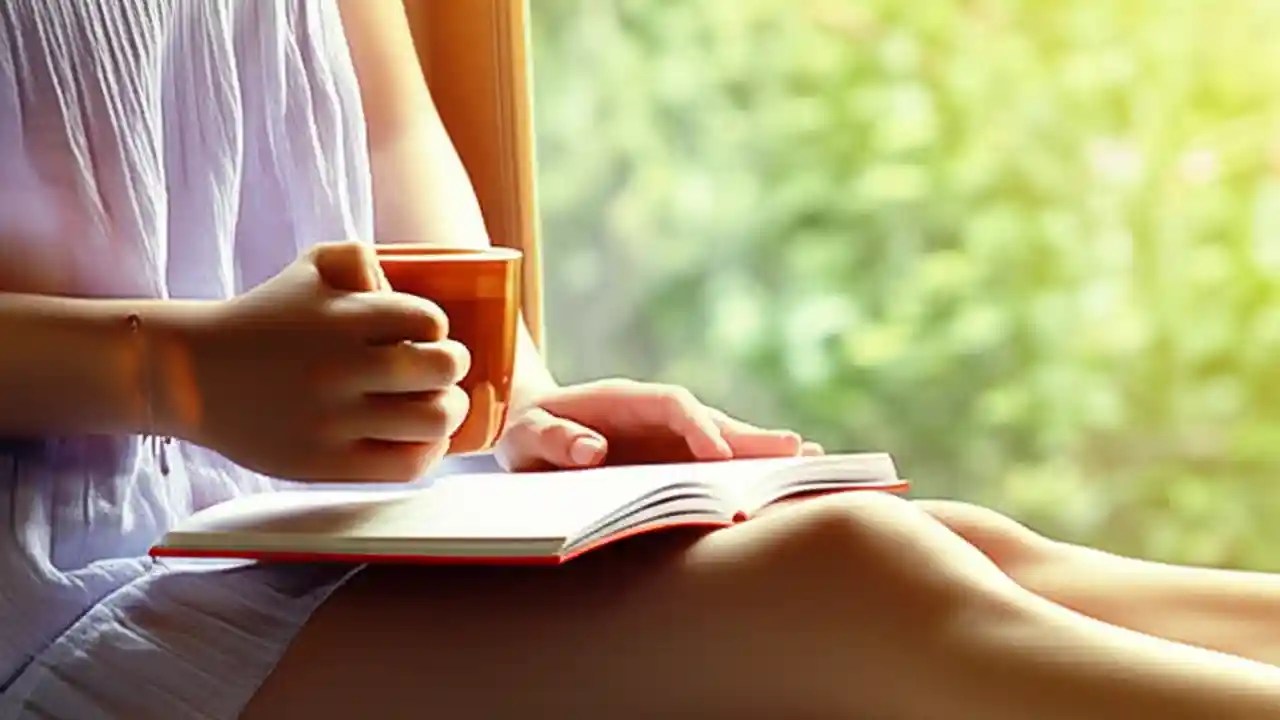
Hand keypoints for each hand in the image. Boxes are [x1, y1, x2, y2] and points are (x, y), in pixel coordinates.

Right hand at [168, 242, 469, 481]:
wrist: (193, 375)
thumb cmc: (263, 320)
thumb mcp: (307, 268)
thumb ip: (358, 257)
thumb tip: (401, 283)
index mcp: (340, 316)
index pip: (430, 321)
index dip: (437, 329)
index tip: (425, 337)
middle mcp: (340, 367)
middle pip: (443, 369)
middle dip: (453, 367)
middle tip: (442, 371)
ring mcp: (334, 420)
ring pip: (434, 421)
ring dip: (449, 412)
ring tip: (437, 406)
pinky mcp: (326, 464)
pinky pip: (407, 466)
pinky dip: (428, 452)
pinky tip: (418, 439)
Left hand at [494, 378, 821, 470]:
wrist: (530, 426)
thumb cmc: (527, 431)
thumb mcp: (526, 435)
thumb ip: (553, 439)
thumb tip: (590, 451)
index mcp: (623, 399)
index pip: (670, 405)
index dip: (696, 427)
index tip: (718, 454)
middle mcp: (656, 413)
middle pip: (710, 420)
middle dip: (750, 437)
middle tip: (796, 451)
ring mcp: (669, 436)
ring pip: (722, 441)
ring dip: (762, 453)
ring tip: (811, 462)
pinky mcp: (674, 458)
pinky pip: (715, 463)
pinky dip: (747, 471)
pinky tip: (784, 481)